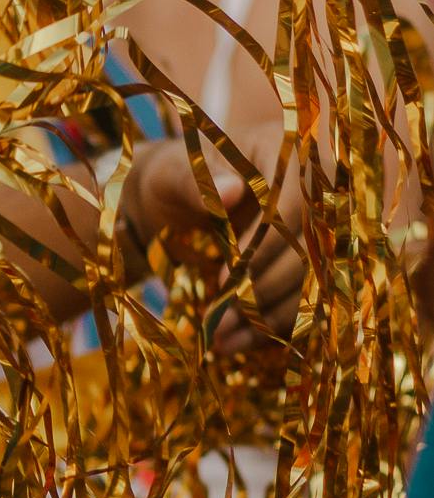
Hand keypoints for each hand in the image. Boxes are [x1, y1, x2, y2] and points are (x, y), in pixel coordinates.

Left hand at [121, 138, 305, 343]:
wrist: (176, 200)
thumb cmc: (174, 178)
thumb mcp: (174, 174)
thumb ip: (198, 181)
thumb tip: (233, 192)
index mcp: (291, 154)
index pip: (294, 207)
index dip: (265, 247)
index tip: (225, 276)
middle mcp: (321, 192)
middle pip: (312, 252)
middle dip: (265, 291)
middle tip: (221, 321)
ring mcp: (324, 232)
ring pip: (315, 285)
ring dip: (271, 318)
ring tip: (223, 341)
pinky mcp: (316, 267)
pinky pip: (309, 302)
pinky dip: (274, 326)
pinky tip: (239, 343)